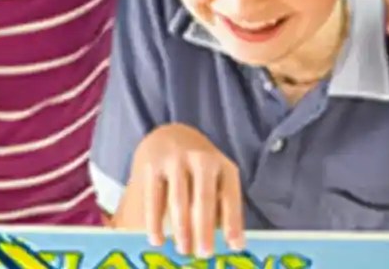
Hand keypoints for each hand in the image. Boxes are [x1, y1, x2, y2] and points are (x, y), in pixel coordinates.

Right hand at [122, 124, 243, 257]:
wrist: (169, 135)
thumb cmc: (198, 168)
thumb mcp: (217, 178)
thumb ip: (222, 206)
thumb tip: (232, 245)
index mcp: (223, 166)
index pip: (230, 196)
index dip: (233, 221)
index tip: (235, 246)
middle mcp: (201, 160)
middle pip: (204, 198)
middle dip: (205, 228)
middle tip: (204, 253)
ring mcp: (175, 160)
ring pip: (179, 199)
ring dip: (182, 228)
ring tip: (184, 250)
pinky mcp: (153, 165)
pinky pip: (154, 197)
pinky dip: (154, 221)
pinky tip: (157, 240)